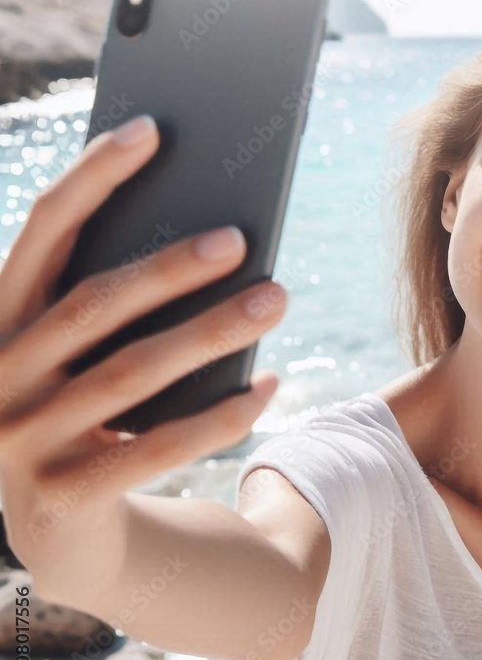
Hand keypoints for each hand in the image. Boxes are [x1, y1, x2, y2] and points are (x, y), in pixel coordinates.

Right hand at [0, 114, 286, 555]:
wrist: (60, 529)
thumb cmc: (86, 410)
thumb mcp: (87, 354)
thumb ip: (118, 303)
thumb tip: (211, 234)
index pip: (42, 232)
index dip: (92, 178)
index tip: (152, 130)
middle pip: (93, 305)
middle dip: (168, 268)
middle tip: (240, 238)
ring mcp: (22, 441)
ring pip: (133, 373)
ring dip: (211, 332)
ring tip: (277, 296)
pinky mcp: (64, 497)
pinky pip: (158, 449)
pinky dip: (220, 415)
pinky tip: (269, 385)